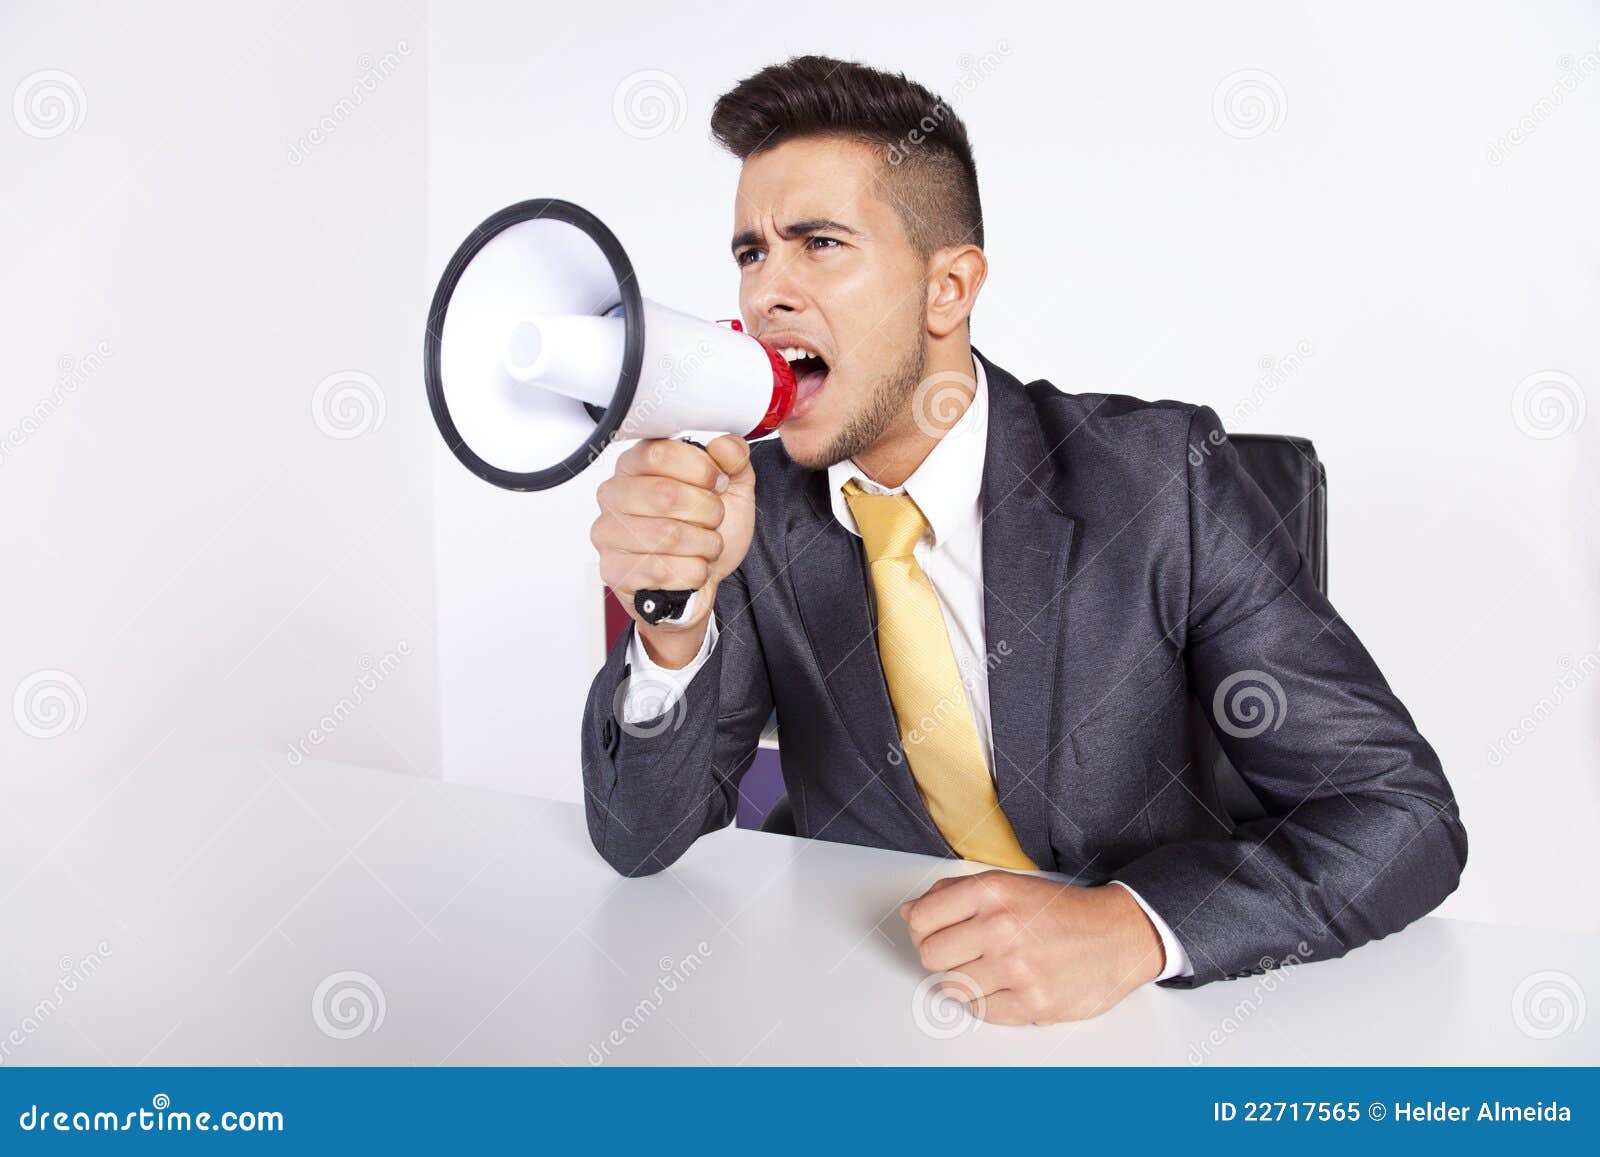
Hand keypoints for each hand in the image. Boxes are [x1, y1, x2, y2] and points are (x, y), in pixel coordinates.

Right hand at [591, 435, 755, 668]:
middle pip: (664, 494)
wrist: (701, 579)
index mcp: (636, 464)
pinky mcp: (613, 570)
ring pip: (667, 535)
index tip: (718, 482)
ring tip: (706, 545)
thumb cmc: (705, 530)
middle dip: (707, 512)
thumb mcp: (732, 488)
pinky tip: (692, 567)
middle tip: (714, 519)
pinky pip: (662, 570)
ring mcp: (608, 533)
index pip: (661, 453)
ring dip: (704, 544)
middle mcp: (614, 495)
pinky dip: (693, 571)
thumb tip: (725, 446)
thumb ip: (734, 459)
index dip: (701, 469)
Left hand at [899, 870, 1165, 1024]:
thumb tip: (911, 912)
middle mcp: (1001, 927)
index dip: (922, 929)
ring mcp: (1016, 968)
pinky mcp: (1032, 1002)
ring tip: (989, 970)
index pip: (922, 918)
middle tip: (964, 954)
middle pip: (930, 955)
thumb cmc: (1062, 912)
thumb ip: (953, 894)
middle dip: (942, 956)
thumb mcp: (1007, 885)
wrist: (1119, 935)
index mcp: (992, 891)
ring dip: (965, 981)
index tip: (933, 932)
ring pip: (952, 987)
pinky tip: (1005, 987)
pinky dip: (987, 1003)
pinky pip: (981, 1011)